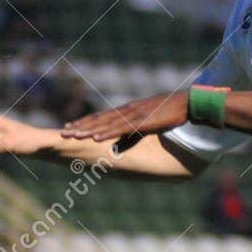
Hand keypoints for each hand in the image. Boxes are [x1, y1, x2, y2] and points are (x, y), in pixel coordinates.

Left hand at [62, 91, 188, 143]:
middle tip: (64, 133)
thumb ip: (132, 135)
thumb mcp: (149, 124)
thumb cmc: (171, 113)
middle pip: (99, 119)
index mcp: (128, 110)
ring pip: (105, 124)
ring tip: (73, 136)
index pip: (102, 117)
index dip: (86, 122)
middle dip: (81, 126)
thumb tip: (119, 149)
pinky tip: (94, 138)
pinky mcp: (141, 122)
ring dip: (88, 131)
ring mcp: (133, 115)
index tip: (71, 127)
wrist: (188, 103)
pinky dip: (106, 133)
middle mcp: (127, 111)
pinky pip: (120, 129)